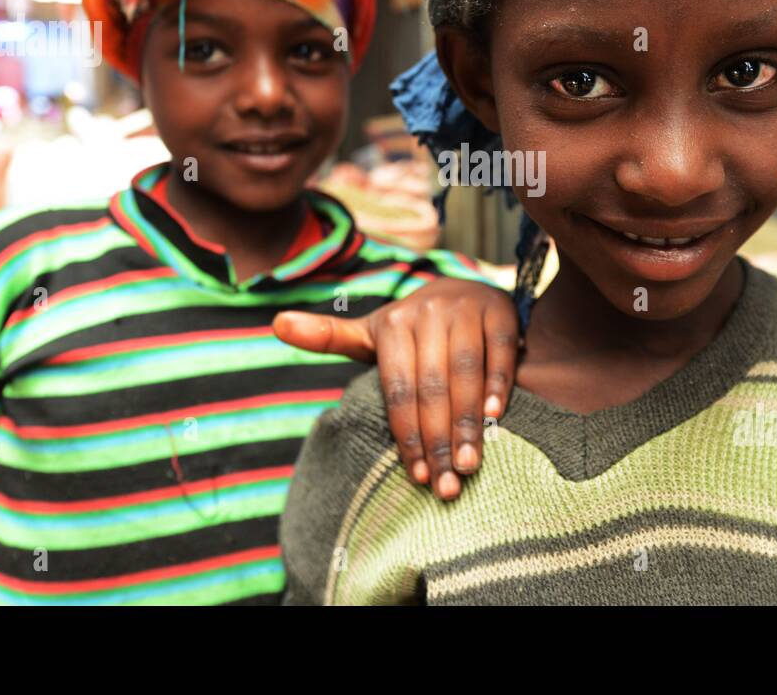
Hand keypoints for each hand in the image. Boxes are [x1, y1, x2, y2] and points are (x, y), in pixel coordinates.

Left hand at [274, 279, 518, 500]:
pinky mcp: (500, 311)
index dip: (407, 434)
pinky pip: (499, 353)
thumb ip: (329, 336)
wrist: (463, 289)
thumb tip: (276, 323)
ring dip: (468, 423)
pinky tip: (494, 418)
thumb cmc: (413, 329)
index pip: (398, 389)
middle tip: (446, 486)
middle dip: (438, 440)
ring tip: (468, 466)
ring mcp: (466, 308)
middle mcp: (428, 311)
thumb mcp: (372, 334)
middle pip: (432, 386)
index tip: (417, 477)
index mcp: (393, 323)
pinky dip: (497, 386)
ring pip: (466, 373)